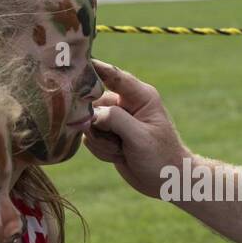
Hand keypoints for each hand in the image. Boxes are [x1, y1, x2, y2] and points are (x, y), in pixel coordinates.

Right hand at [84, 60, 188, 198]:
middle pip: (93, 103)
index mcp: (140, 96)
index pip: (113, 75)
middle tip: (114, 140)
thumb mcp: (140, 137)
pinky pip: (90, 138)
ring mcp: (115, 120)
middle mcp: (126, 104)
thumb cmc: (161, 157)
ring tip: (121, 150)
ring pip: (89, 123)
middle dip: (97, 125)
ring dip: (101, 141)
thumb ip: (115, 120)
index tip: (74, 61)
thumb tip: (90, 114)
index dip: (94, 67)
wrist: (167, 181)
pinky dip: (100, 149)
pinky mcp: (108, 135)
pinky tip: (117, 156)